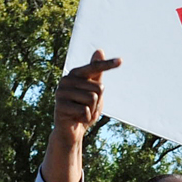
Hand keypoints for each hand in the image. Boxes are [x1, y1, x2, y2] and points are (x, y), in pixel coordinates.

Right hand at [41, 51, 120, 181]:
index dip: (107, 65)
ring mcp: (61, 92)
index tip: (121, 61)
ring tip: (81, 113)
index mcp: (74, 74)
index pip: (94, 68)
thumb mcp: (93, 91)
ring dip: (92, 110)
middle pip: (98, 87)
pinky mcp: (60, 105)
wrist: (71, 131)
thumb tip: (99, 50)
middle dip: (97, 102)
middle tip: (86, 108)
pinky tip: (77, 119)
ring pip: (92, 98)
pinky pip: (84, 110)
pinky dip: (86, 118)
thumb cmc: (84, 109)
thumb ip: (96, 73)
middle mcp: (66, 80)